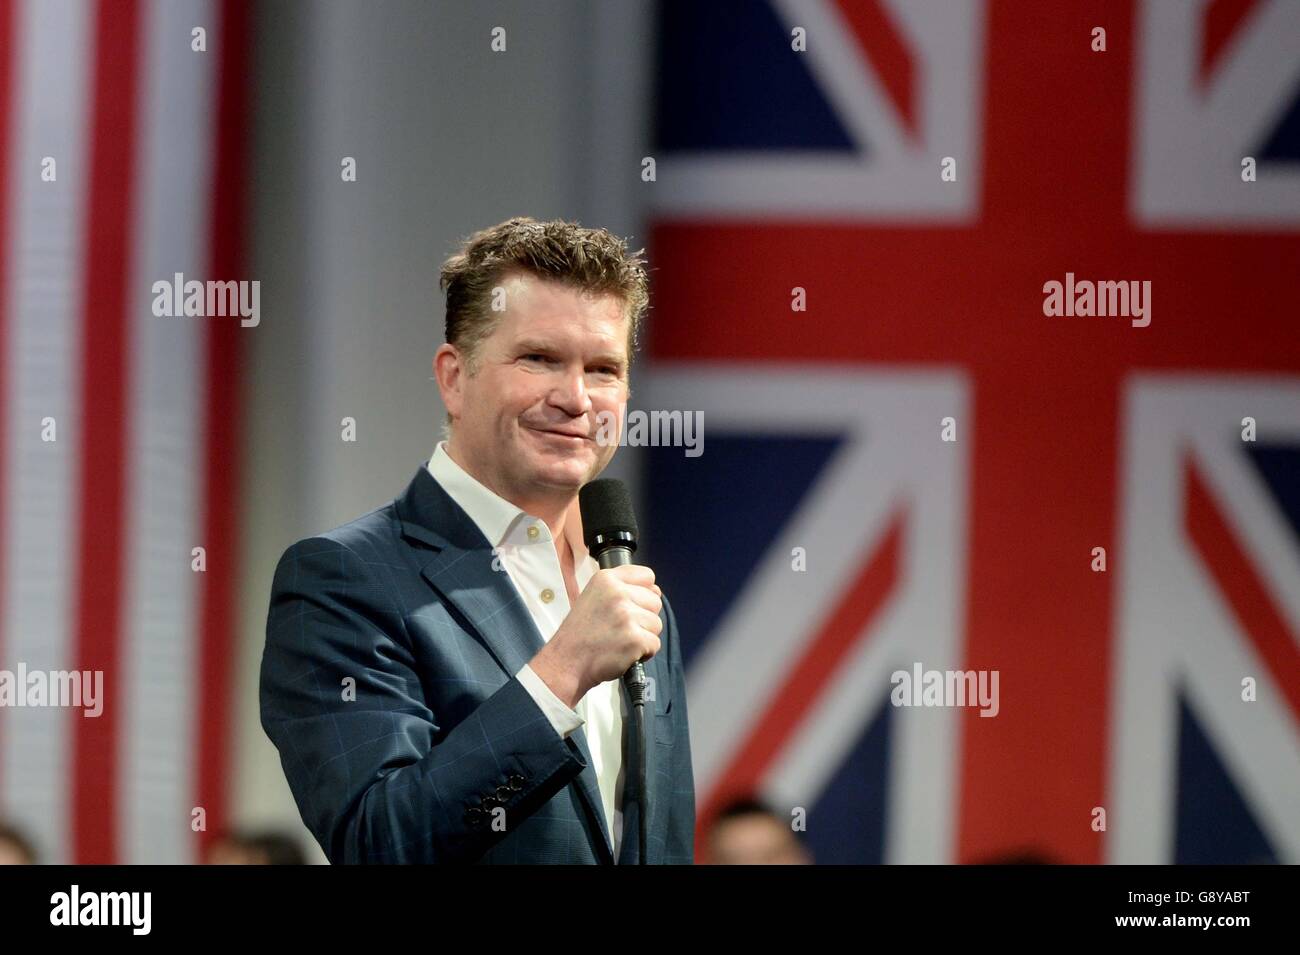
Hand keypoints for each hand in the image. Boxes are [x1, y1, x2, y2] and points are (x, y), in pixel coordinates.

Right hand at [528, 564, 662, 708]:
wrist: (566, 662)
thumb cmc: (580, 634)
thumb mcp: (593, 597)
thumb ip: (622, 589)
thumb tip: (656, 591)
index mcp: (606, 579)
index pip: (647, 576)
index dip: (644, 592)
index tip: (631, 605)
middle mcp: (617, 593)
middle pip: (655, 601)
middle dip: (644, 618)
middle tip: (620, 628)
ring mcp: (627, 616)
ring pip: (656, 624)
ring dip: (644, 636)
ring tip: (620, 641)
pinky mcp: (634, 638)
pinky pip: (655, 644)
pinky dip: (643, 653)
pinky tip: (624, 652)